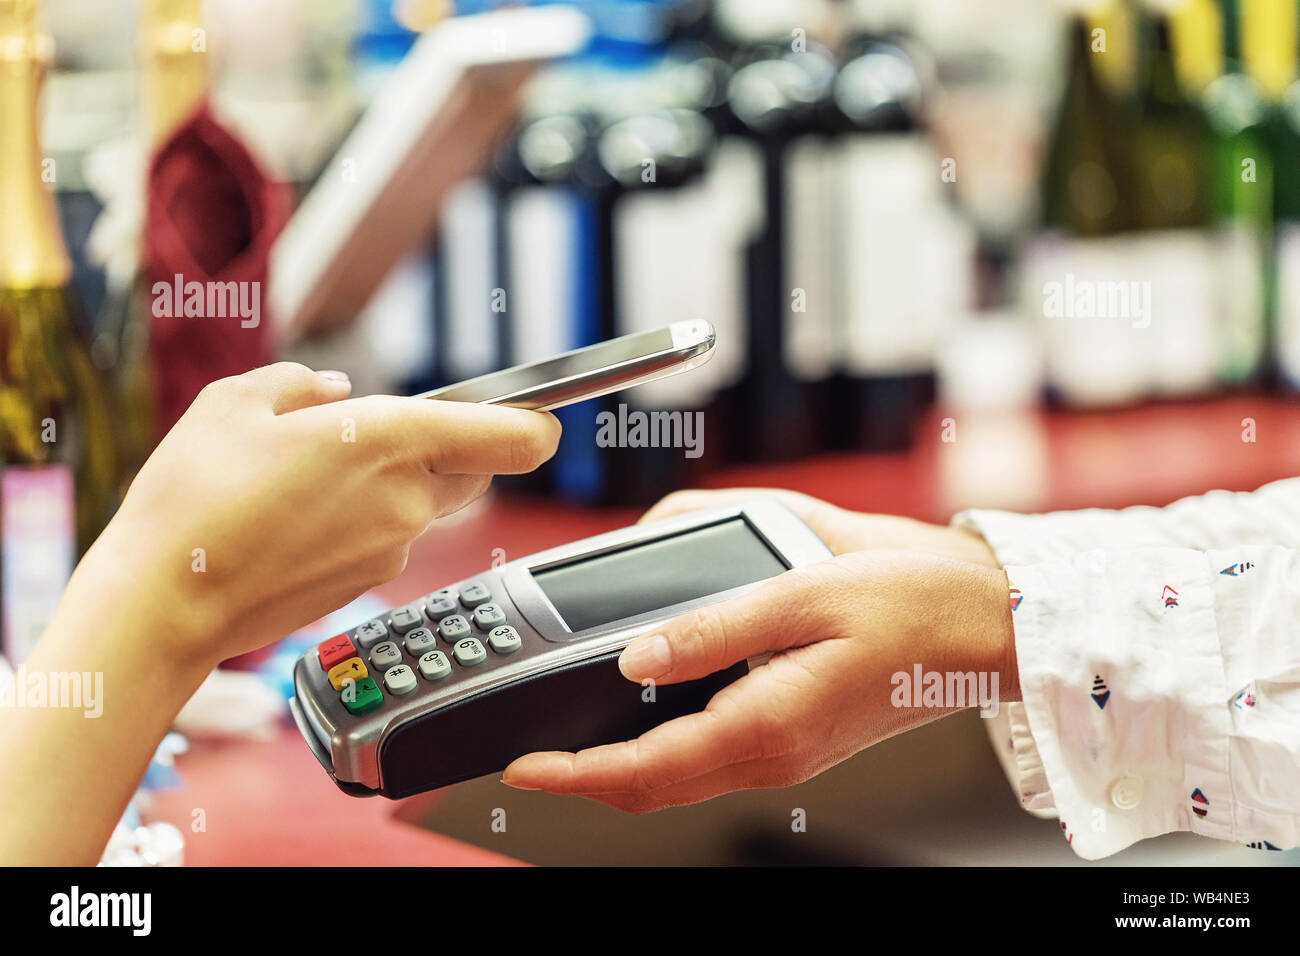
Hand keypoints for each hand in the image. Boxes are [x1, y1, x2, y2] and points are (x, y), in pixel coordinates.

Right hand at [74, 362, 560, 669]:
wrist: (166, 599)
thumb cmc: (195, 495)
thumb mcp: (236, 403)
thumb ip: (301, 384)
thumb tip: (337, 389)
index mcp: (390, 440)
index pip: (513, 437)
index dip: (537, 423)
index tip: (540, 411)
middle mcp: (408, 499)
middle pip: (477, 468)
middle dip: (454, 446)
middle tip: (386, 435)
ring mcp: (392, 547)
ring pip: (429, 503)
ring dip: (399, 484)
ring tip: (315, 478)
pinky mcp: (368, 583)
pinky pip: (390, 536)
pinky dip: (367, 520)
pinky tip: (302, 517)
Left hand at [502, 492, 1014, 810]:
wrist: (979, 628)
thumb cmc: (908, 607)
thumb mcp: (801, 596)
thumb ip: (710, 628)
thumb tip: (636, 655)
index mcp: (768, 724)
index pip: (647, 770)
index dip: (575, 776)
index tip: (523, 768)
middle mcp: (773, 753)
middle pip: (656, 790)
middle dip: (585, 784)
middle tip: (531, 764)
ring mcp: (786, 754)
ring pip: (681, 781)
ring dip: (620, 773)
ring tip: (574, 746)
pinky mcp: (797, 740)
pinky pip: (711, 764)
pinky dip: (662, 757)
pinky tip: (645, 726)